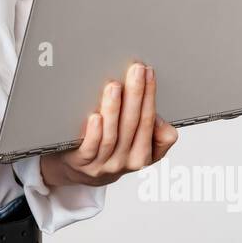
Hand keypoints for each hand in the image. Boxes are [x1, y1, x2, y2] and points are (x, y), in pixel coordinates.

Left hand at [41, 61, 178, 187]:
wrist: (81, 172)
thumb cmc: (112, 151)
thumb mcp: (140, 148)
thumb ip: (157, 136)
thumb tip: (161, 121)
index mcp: (143, 155)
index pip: (149, 121)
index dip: (150, 96)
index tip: (148, 73)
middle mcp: (125, 161)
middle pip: (133, 124)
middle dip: (136, 94)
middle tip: (136, 70)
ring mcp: (103, 163)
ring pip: (112, 135)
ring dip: (114, 109)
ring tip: (114, 87)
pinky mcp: (82, 163)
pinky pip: (90, 148)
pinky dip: (94, 132)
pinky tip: (95, 116)